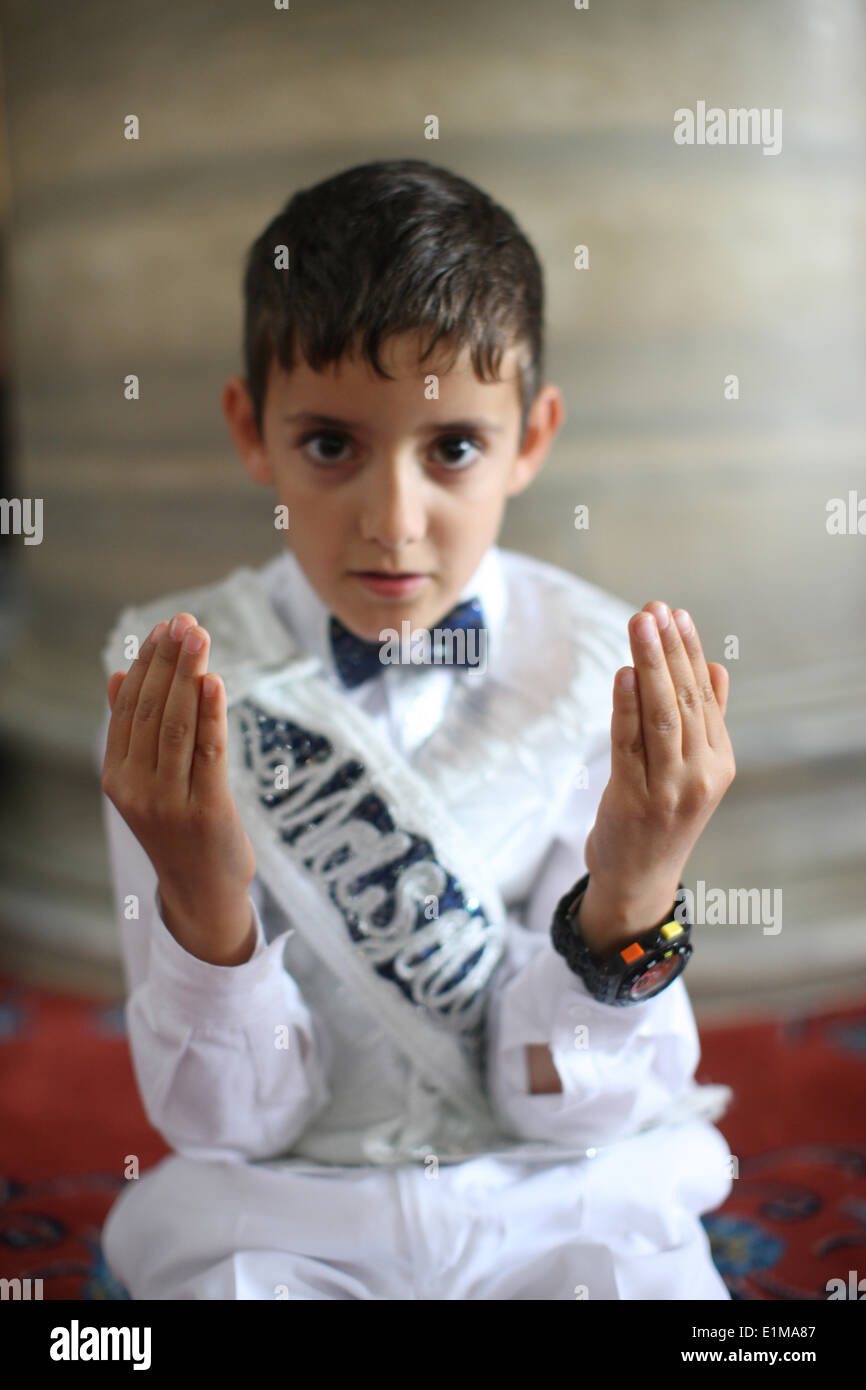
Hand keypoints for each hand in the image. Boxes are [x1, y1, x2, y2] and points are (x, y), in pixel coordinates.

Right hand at [101, 612, 256, 953]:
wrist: (202, 896)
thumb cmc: (179, 830)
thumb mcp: (145, 783)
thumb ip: (133, 734)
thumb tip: (120, 677)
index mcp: (117, 777)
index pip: (130, 709)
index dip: (147, 664)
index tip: (164, 628)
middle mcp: (136, 788)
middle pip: (152, 711)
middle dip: (168, 661)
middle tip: (184, 622)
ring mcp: (169, 802)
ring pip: (176, 726)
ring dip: (187, 676)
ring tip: (197, 636)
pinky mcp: (206, 811)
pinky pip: (207, 753)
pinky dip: (209, 713)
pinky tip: (213, 681)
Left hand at [583, 601, 735, 914]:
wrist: (639, 881)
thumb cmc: (661, 819)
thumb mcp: (693, 770)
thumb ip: (705, 721)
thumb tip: (715, 667)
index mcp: (719, 761)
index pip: (704, 695)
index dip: (688, 651)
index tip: (675, 613)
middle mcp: (700, 773)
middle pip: (684, 699)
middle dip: (669, 649)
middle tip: (654, 608)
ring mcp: (668, 788)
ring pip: (661, 715)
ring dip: (651, 665)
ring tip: (641, 624)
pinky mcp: (633, 800)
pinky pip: (629, 744)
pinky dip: (626, 706)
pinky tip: (624, 673)